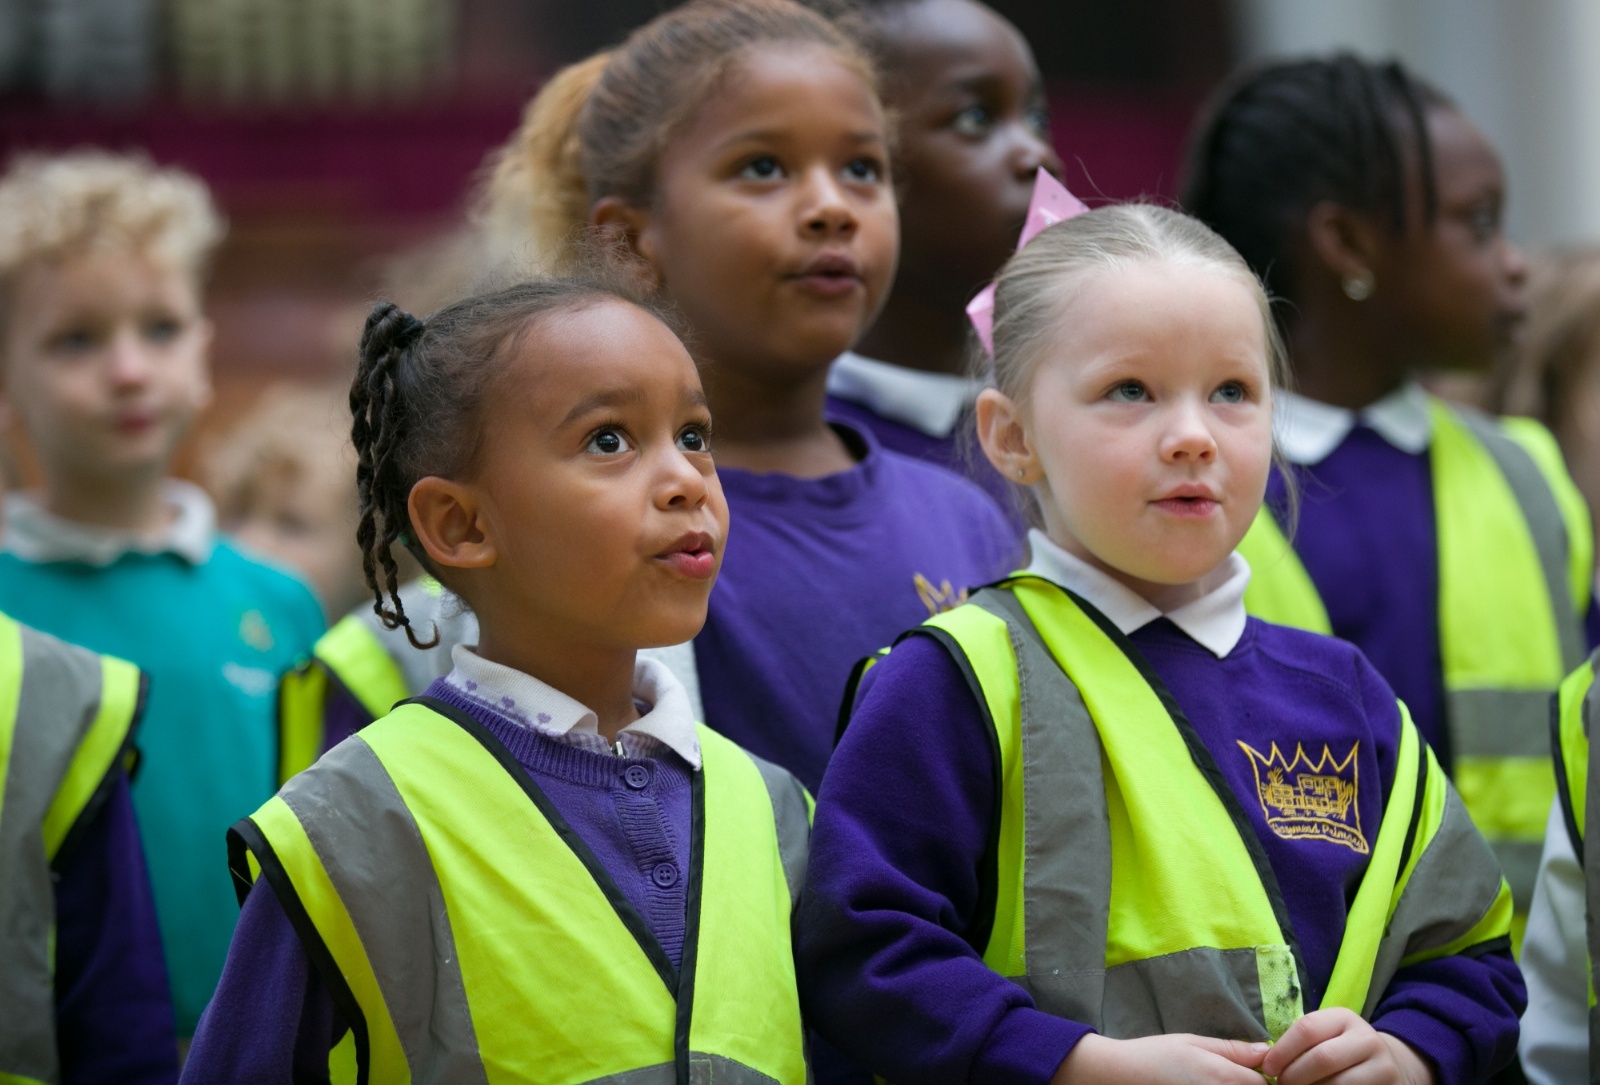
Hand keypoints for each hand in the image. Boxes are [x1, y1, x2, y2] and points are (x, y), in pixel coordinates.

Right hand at [1051, 1032, 1270, 1084]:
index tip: (1248, 1069)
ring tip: (1209, 1079)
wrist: (1122, 1075)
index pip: (1260, 1082)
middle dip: (1247, 1084)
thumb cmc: (1157, 1054)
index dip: (1259, 1075)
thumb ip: (1231, 1049)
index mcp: (1221, 1075)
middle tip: (1229, 1074)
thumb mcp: (1194, 1042)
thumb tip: (1265, 1051)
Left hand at [1262, 1008, 1434, 1084]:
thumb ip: (1301, 1041)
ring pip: (1338, 1083)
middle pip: (1322, 1058)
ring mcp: (1381, 1066)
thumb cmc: (1342, 1050)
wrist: (1389, 1064)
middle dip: (1295, 1075)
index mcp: (1344, 1018)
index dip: (1282, 1051)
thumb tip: (1266, 1060)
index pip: (1307, 1029)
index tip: (1268, 1068)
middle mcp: (1366, 1039)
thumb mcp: (1326, 1036)